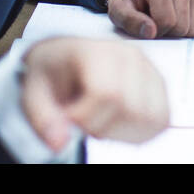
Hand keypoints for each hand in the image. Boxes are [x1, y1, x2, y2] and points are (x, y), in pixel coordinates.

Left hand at [20, 37, 168, 150]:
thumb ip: (43, 118)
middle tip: (82, 119)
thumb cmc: (52, 73)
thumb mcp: (33, 92)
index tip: (67, 117)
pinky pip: (160, 120)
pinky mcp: (159, 86)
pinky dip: (139, 132)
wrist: (67, 58)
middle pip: (130, 108)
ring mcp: (149, 70)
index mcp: (98, 50)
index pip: (107, 93)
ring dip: (121, 132)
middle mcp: (131, 55)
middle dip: (101, 127)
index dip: (85, 117)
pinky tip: (116, 124)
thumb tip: (60, 143)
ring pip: (149, 117)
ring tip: (99, 120)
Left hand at [108, 0, 193, 38]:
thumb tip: (151, 32)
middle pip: (183, 26)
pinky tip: (176, 14)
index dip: (154, 31)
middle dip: (167, 31)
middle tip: (154, 21)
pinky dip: (188, 24)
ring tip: (164, 16)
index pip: (166, 21)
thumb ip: (130, 22)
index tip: (144, 23)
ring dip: (178, 29)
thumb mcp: (118, 10)